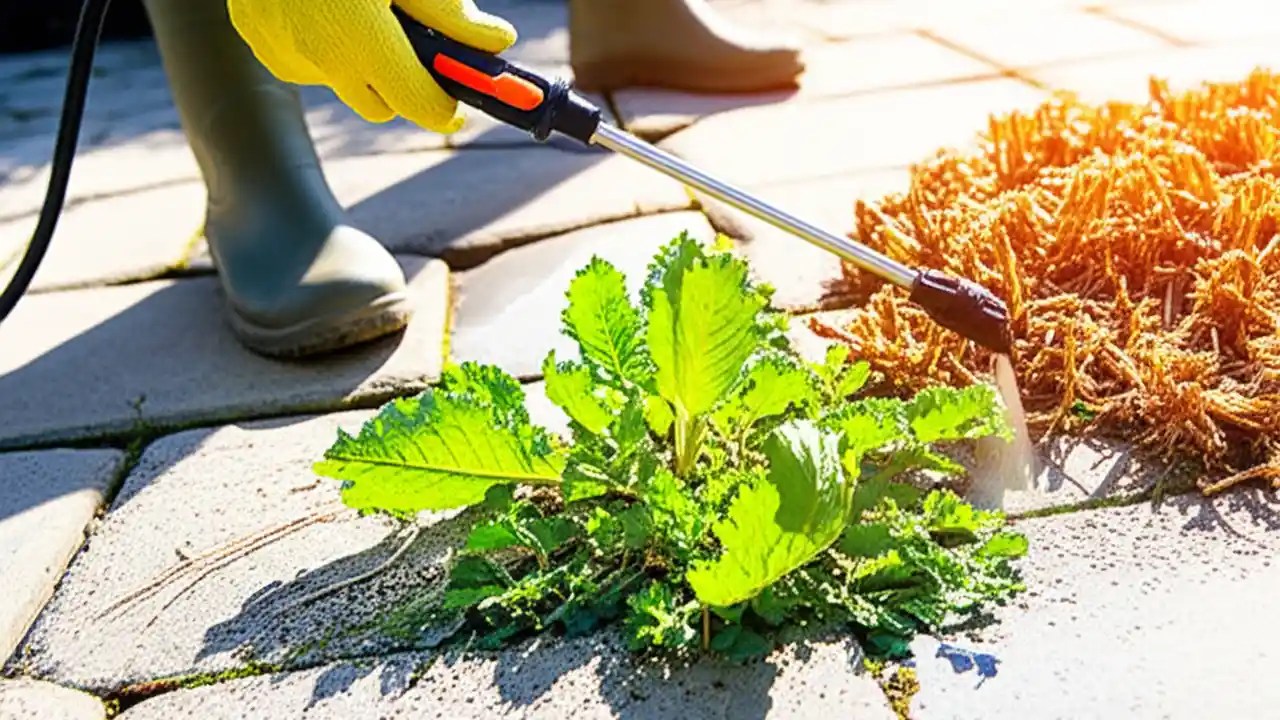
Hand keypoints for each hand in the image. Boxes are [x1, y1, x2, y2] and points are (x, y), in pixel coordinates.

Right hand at [226, 0, 516, 132]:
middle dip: (403, 86)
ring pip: (343, 83)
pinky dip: (322, 47)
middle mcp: (321, 60)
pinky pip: (306, 64)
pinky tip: (319, 6)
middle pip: (382, 106)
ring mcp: (285, 56)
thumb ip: (448, 10)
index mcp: (363, 40)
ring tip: (358, 10)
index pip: (422, 107)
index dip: (448, 108)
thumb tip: (497, 43)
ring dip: (360, 62)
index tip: (462, 105)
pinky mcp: (260, 45)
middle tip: (416, 51)